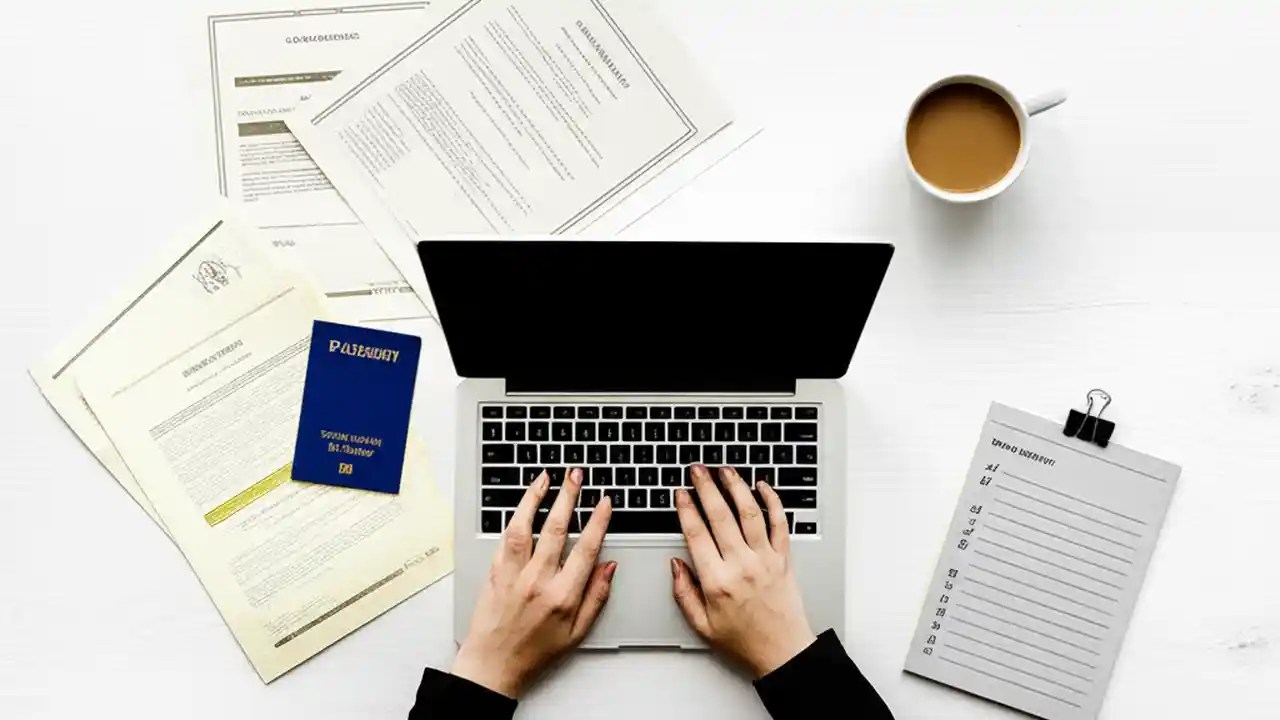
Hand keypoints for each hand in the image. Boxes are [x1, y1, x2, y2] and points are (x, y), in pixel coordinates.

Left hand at [453, 469, 614, 697]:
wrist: (492, 665)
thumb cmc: (534, 652)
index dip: (598, 521)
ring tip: (546, 478)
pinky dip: (515, 516)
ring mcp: (513, 574)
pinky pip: (505, 538)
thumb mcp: (577, 633)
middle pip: (556, 528)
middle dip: (569, 496)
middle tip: (576, 475)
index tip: (604, 502)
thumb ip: (596, 597)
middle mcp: (537, 581)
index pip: (586, 548)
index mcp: (562, 596)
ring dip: (536, 497)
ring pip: (525, 525)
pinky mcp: (494, 571)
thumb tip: (609, 566)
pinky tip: (523, 503)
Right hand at [671, 465, 815, 677]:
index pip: (697, 534)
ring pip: (750, 512)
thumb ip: (684, 592)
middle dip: (706, 487)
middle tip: (697, 470)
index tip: (680, 493)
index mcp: (717, 582)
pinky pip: (779, 523)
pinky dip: (772, 501)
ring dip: (736, 486)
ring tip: (725, 469)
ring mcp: (765, 559)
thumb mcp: (702, 624)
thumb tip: (675, 564)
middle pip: (721, 516)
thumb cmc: (744, 640)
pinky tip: (762, 486)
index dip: (686, 509)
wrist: (783, 652)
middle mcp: (742, 566)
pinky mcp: (784, 558)